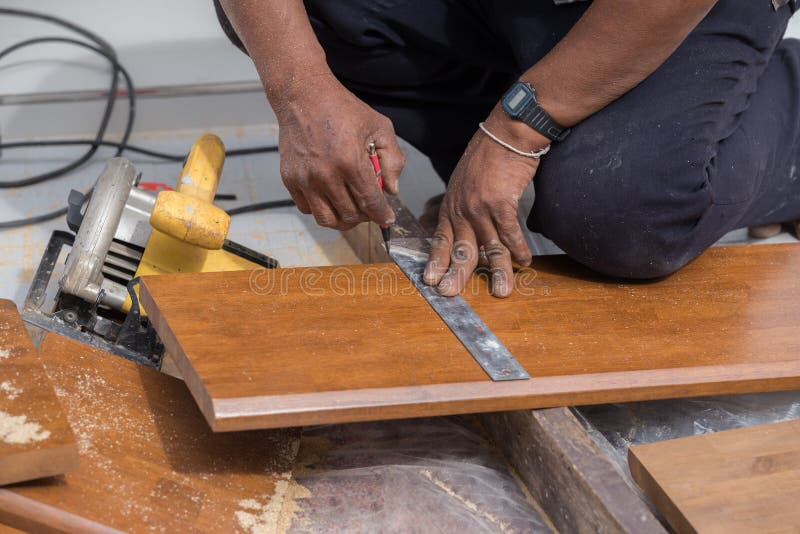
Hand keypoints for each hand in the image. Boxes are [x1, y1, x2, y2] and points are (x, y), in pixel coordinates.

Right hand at [273, 74, 404, 229]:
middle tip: (368, 208)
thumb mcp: (380, 127)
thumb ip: (393, 159)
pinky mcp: (290, 179)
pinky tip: (331, 197)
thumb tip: (391, 190)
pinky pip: (307, 208)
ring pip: (327, 219)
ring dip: (343, 219)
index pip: (369, 202)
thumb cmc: (343, 109)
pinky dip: (322, 209)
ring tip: (350, 208)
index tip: (387, 218)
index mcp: (350, 161)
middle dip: (364, 216)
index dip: (381, 214)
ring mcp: (304, 179)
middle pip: (349, 215)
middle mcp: (325, 175)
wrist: (303, 97)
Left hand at [423, 111, 545, 297]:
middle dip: (456, 274)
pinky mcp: (501, 203)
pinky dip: (518, 250)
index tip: (432, 281)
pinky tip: (525, 262)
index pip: (440, 238)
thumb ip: (462, 206)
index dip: (436, 261)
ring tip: (502, 290)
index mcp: (451, 205)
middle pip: (459, 248)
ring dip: (498, 271)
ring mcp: (480, 206)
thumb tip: (466, 229)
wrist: (507, 134)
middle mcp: (462, 209)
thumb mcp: (464, 182)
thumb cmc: (489, 156)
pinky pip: (510, 233)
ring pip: (489, 246)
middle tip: (451, 294)